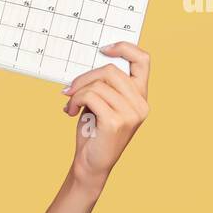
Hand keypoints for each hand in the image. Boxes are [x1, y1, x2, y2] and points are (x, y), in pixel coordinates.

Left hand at [60, 42, 150, 189]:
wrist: (91, 164)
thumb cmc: (94, 133)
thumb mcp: (102, 103)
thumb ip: (103, 85)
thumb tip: (88, 65)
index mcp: (141, 96)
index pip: (143, 60)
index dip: (124, 48)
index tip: (103, 50)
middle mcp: (141, 104)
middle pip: (111, 70)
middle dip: (85, 77)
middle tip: (70, 89)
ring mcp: (131, 113)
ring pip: (99, 84)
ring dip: (77, 91)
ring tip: (70, 104)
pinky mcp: (115, 122)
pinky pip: (91, 97)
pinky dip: (76, 100)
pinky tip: (70, 111)